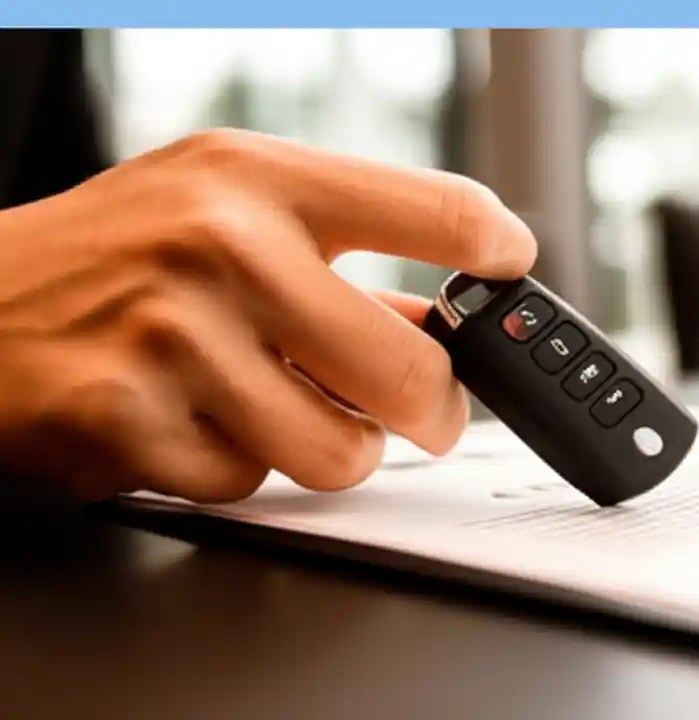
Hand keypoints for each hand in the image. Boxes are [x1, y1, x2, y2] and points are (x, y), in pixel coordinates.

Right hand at [0, 129, 534, 502]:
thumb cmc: (108, 255)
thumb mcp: (218, 207)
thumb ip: (334, 253)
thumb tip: (443, 320)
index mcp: (259, 180)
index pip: (439, 207)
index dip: (499, 250)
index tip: (512, 270)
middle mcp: (223, 244)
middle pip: (414, 371)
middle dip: (434, 412)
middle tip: (423, 414)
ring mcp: (172, 334)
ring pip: (339, 451)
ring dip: (319, 445)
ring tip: (266, 404)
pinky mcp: (125, 419)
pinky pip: (246, 484)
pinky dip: (231, 466)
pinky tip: (185, 420)